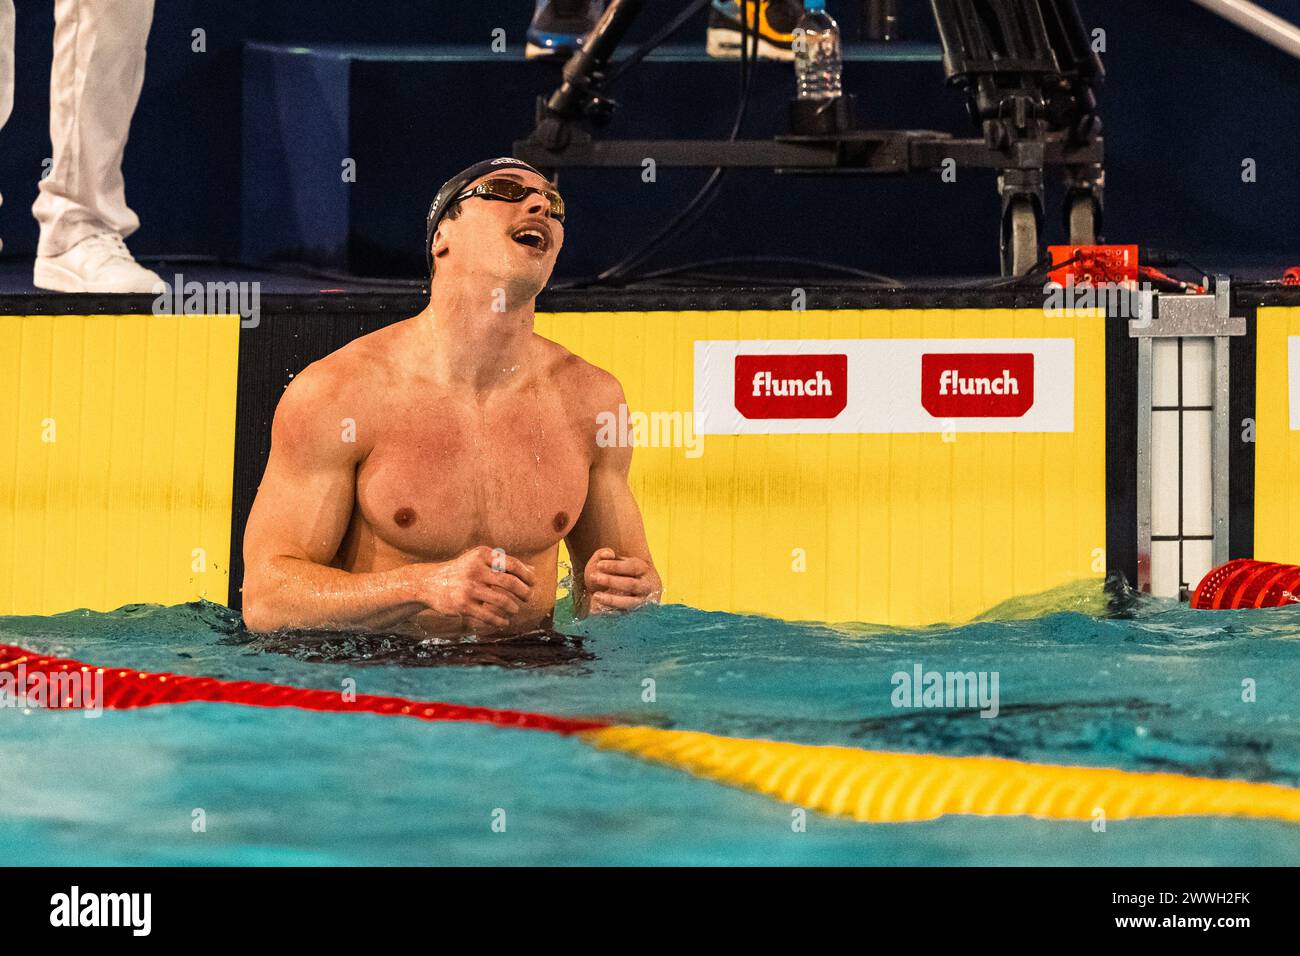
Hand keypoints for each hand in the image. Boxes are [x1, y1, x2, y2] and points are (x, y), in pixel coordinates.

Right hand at [414, 546, 534, 629]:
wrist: (429, 583)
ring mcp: (468, 588)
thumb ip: (505, 564)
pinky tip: (504, 621)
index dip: (527, 575)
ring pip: (501, 601)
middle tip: (528, 597)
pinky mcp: (463, 605)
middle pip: (509, 583)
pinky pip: (488, 615)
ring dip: (513, 607)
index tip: (533, 583)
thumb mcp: (480, 561)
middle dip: (524, 592)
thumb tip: (532, 570)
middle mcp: (475, 569)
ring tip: (515, 609)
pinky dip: (500, 621)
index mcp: (482, 555)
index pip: (512, 564)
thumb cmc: (462, 571)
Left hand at [582, 547, 659, 613]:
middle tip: (593, 577)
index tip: (598, 565)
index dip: (615, 566)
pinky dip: (610, 611)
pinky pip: (624, 614)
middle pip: (631, 584)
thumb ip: (605, 554)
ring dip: (612, 600)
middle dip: (611, 581)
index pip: (632, 567)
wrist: (621, 591)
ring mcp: (642, 602)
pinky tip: (596, 608)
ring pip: (629, 603)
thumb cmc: (614, 572)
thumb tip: (608, 554)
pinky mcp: (635, 614)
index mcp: (643, 569)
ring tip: (595, 596)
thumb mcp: (610, 560)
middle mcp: (646, 586)